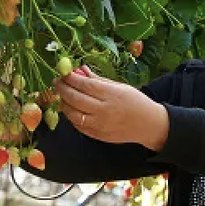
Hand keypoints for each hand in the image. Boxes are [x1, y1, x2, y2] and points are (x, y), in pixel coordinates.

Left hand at [54, 67, 168, 150]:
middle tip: (57, 82)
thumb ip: (98, 80)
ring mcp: (99, 125)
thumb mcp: (120, 86)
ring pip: (72, 113)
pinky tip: (70, 108)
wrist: (148, 125)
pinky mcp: (97, 135)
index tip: (63, 73)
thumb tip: (80, 70)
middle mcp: (104, 110)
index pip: (85, 85)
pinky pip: (77, 125)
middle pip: (75, 98)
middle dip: (62, 88)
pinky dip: (71, 115)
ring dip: (63, 103)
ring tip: (62, 95)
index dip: (71, 78)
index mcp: (112, 95)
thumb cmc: (135, 101)